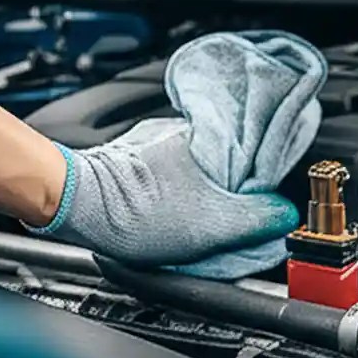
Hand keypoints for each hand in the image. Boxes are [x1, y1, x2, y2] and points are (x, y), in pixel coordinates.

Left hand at [28, 119, 298, 270]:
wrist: (73, 205)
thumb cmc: (134, 210)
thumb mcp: (210, 224)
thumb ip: (255, 219)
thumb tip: (285, 216)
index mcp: (209, 140)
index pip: (255, 149)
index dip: (264, 179)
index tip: (268, 201)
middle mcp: (184, 133)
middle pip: (227, 162)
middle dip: (234, 190)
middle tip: (235, 220)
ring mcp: (156, 142)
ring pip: (198, 169)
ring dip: (204, 193)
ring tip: (200, 222)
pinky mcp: (135, 157)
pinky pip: (172, 175)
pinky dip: (178, 193)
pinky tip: (172, 216)